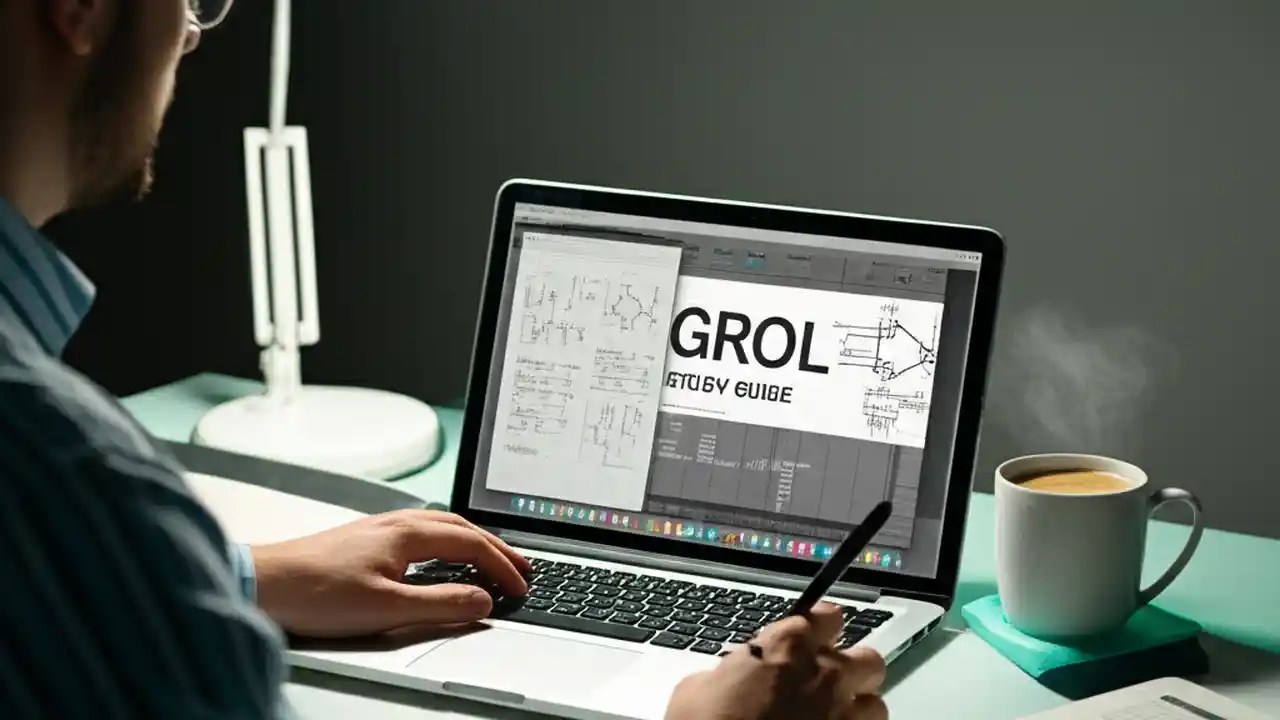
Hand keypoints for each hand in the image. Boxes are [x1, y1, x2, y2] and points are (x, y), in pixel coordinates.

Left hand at [251, 510, 532, 637]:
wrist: (264, 582)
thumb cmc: (316, 592)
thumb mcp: (387, 608)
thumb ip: (440, 605)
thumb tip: (482, 600)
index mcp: (408, 534)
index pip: (472, 544)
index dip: (501, 566)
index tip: (519, 585)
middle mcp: (397, 523)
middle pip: (462, 528)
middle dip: (496, 547)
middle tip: (521, 567)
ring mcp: (380, 528)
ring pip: (442, 525)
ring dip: (473, 541)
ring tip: (491, 558)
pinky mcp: (366, 539)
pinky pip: (422, 531)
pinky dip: (448, 541)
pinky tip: (440, 556)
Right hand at [665, 603, 886, 719]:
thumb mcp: (699, 687)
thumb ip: (732, 672)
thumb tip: (732, 678)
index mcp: (787, 644)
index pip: (827, 616)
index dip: (823, 626)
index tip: (817, 633)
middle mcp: (824, 673)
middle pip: (867, 658)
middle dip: (853, 668)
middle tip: (831, 680)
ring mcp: (841, 713)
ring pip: (875, 703)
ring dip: (859, 708)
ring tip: (837, 717)